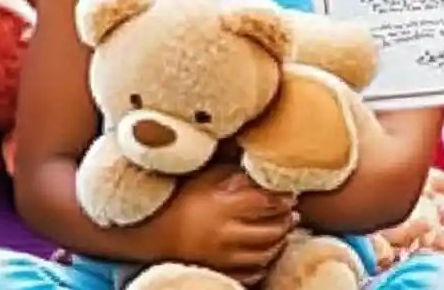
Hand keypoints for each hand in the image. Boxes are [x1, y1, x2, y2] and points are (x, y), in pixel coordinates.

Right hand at [154, 166, 296, 284]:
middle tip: (290, 211)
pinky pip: (254, 272)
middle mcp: (226, 234)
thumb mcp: (205, 179)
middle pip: (272, 230)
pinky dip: (265, 262)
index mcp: (223, 207)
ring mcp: (225, 257)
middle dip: (286, 220)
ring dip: (280, 241)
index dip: (282, 198)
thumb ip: (232, 175)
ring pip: (267, 254)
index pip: (266, 203)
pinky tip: (266, 249)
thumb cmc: (179, 199)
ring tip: (283, 228)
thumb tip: (261, 172)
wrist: (153, 231)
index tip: (288, 194)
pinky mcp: (222, 271)